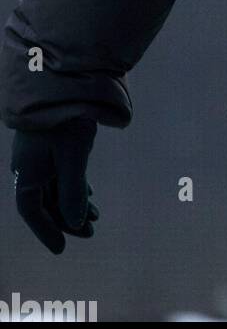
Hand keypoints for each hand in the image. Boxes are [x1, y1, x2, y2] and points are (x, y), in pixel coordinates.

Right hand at [11, 117, 99, 253]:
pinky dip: (75, 185)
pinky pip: (61, 172)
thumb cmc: (65, 119)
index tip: (61, 249)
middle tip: (91, 232)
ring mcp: (41, 153)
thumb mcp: (72, 158)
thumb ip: (73, 192)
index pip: (31, 210)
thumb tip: (74, 223)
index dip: (46, 231)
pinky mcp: (54, 143)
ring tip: (96, 216)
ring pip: (56, 187)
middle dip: (67, 218)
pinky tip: (89, 193)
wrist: (63, 80)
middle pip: (46, 201)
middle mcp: (30, 165)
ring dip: (74, 202)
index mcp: (27, 172)